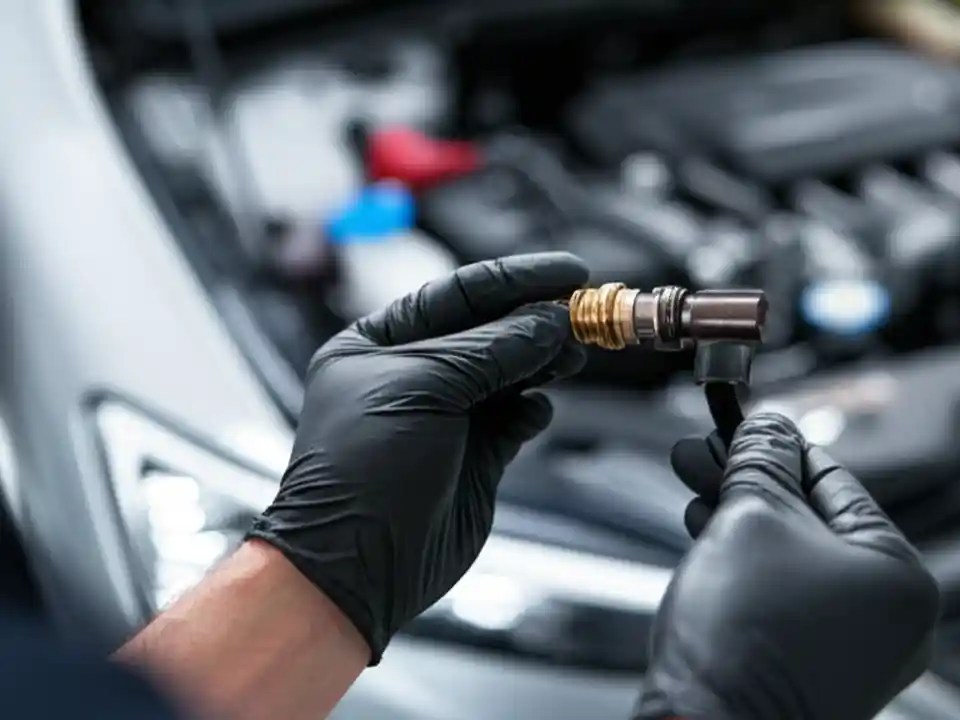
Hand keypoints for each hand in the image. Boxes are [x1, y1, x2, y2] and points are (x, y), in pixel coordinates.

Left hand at [248, 252, 588, 662]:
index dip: (514, 279)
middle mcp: (412, 376)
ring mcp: (446, 417)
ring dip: (544, 361)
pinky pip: (516, 418)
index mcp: (378, 344)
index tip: (567, 271)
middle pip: (490, 331)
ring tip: (573, 353)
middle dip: (536, 320)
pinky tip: (537, 410)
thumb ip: (493, 349)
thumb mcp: (425, 388)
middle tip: (583, 312)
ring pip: (510, 372)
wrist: (358, 565)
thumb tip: (549, 320)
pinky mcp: (476, 457)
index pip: (457, 294)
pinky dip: (533, 409)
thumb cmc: (363, 469)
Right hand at [635, 414, 940, 719]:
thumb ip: (762, 462)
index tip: (737, 424)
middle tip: (701, 455)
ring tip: (693, 493)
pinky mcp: (815, 675)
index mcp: (902, 576)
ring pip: (793, 562)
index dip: (777, 445)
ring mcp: (856, 654)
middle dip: (748, 484)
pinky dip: (748, 571)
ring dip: (739, 522)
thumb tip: (767, 427)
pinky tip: (705, 540)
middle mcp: (892, 619)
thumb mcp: (750, 518)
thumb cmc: (741, 639)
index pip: (836, 480)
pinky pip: (786, 602)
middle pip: (812, 521)